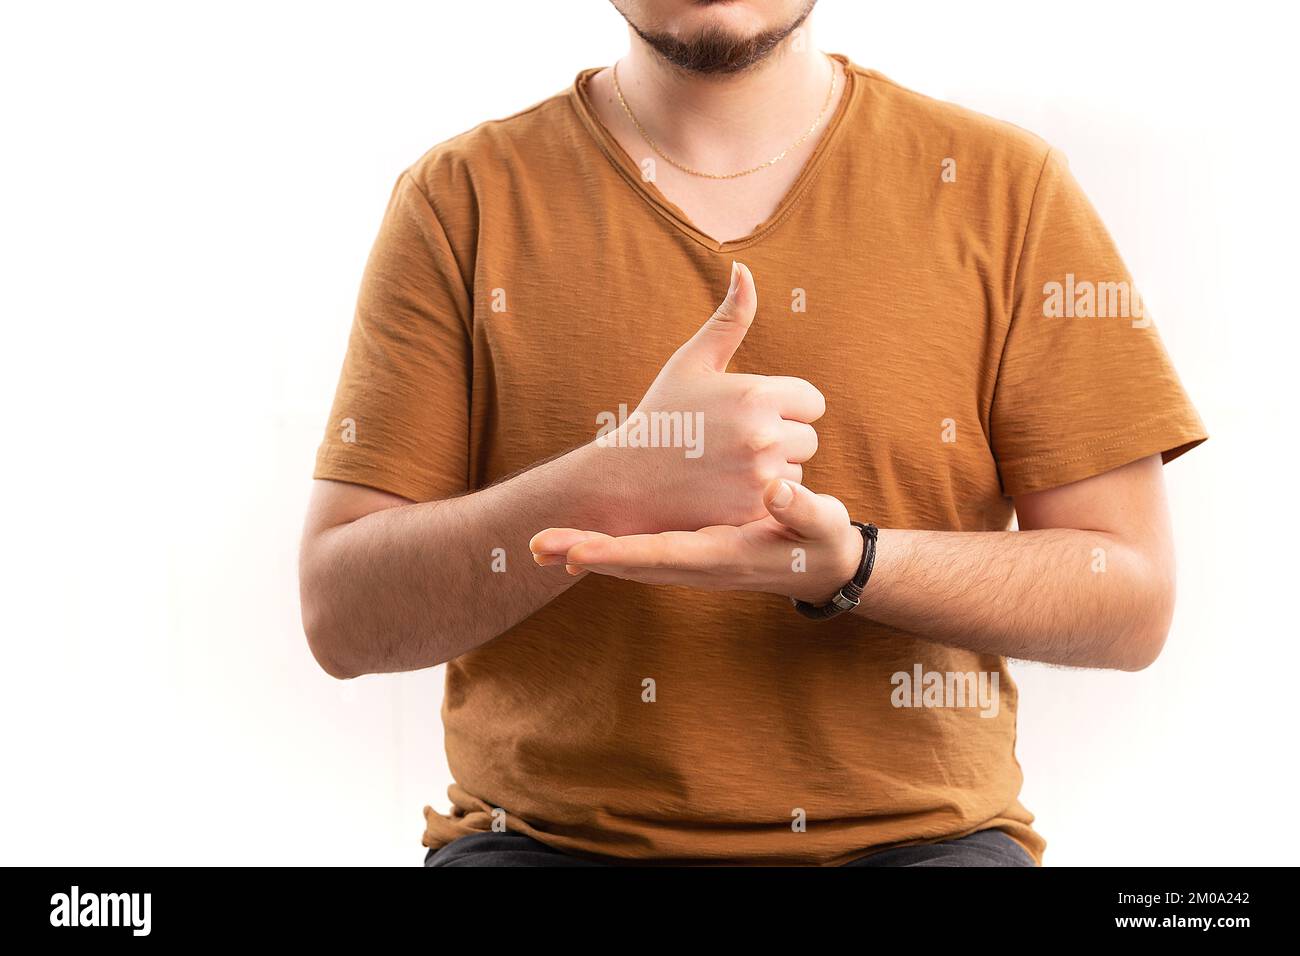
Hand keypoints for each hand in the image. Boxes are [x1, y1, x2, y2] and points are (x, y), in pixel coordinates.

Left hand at [531, 478, 863, 604]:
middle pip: (630, 562)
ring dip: (584, 551)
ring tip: (538, 545)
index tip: (579, 553)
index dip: (620, 553)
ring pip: (626, 558)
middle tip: (535, 546)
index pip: (662, 555)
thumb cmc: (822, 542)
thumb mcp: (822, 525)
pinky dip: (604, 547)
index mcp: (722, 556)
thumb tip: (776, 489)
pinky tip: (575, 537)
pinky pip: (636, 551)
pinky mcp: (685, 549)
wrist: (819, 564)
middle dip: (583, 554)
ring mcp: (686, 558)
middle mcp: (696, 563)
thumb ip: (802, 509)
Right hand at [593, 261, 824, 531]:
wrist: (625, 482)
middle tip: (733, 443)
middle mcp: (764, 436)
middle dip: (781, 439)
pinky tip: (726, 490)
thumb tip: (745, 268)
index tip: (748, 414)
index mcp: (756, 394)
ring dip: (774, 470)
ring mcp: (760, 478)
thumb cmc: (661, 416)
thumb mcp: (691, 363)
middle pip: (808, 437)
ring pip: (798, 470)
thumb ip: (729, 319)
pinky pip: (783, 501)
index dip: (784, 407)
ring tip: (726, 467)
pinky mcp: (754, 512)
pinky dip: (762, 499)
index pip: (811, 401)